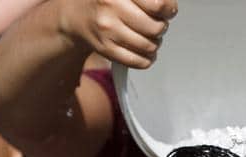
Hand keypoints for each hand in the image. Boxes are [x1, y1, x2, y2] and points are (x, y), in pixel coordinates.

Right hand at [57, 0, 177, 68]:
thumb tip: (169, 7)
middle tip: (157, 24)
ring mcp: (107, 29)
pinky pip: (138, 61)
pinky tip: (145, 51)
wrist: (76, 14)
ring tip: (150, 37)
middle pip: (155, 27)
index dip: (168, 9)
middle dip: (161, 27)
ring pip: (149, 46)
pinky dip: (147, 58)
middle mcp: (111, 5)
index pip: (158, 4)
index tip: (167, 10)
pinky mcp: (106, 48)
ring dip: (155, 44)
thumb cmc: (106, 0)